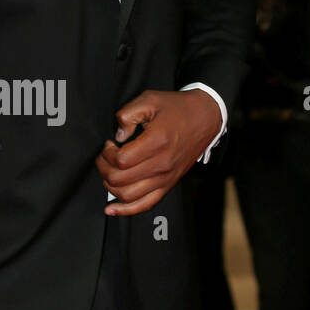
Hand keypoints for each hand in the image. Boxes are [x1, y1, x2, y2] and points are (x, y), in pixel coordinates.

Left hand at [95, 89, 221, 214]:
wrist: (204, 118)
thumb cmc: (178, 109)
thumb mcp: (150, 100)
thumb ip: (128, 114)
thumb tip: (118, 135)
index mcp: (157, 142)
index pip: (121, 160)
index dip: (107, 153)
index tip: (109, 144)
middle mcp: (162, 164)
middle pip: (121, 179)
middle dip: (104, 168)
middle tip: (105, 157)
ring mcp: (165, 178)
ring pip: (128, 195)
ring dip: (111, 186)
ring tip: (109, 172)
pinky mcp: (168, 185)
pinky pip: (145, 205)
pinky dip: (126, 210)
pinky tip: (112, 208)